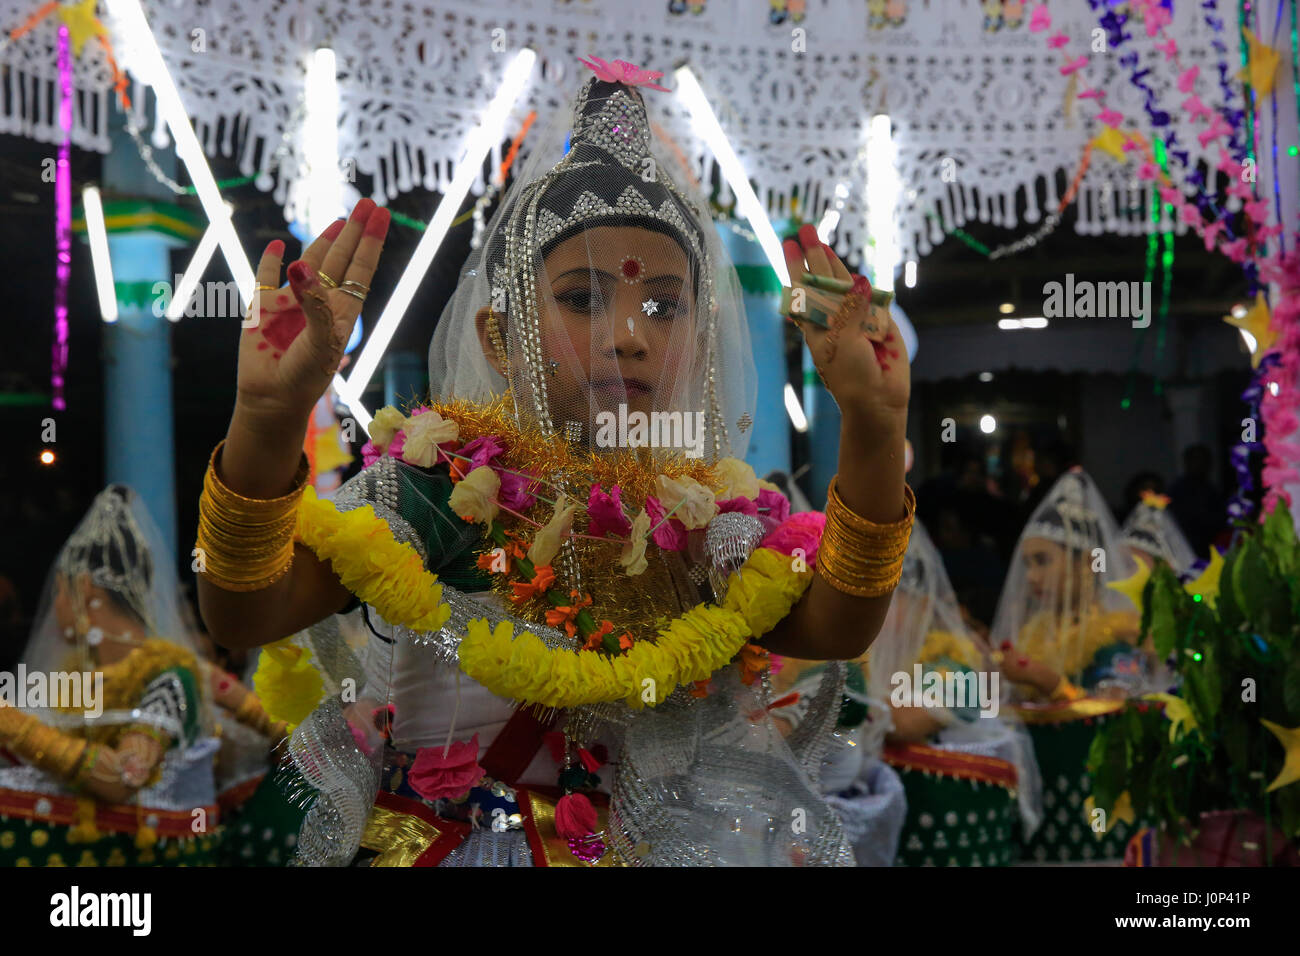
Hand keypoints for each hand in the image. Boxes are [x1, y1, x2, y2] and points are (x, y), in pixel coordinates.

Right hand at [236, 199, 390, 424]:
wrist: (272, 399)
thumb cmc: (305, 376)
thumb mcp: (320, 342)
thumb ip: (315, 304)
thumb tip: (299, 264)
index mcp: (342, 311)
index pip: (360, 268)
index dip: (371, 241)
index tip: (382, 214)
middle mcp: (320, 302)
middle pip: (340, 259)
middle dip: (354, 232)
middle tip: (368, 204)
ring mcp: (292, 303)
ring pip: (308, 264)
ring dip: (322, 242)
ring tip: (339, 221)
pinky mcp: (263, 308)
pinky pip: (265, 278)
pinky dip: (270, 261)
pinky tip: (277, 246)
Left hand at [782, 225, 908, 438]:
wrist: (880, 399)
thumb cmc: (852, 377)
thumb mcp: (843, 343)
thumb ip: (850, 311)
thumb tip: (858, 281)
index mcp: (817, 326)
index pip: (804, 289)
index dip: (797, 266)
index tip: (788, 243)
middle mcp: (834, 318)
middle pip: (821, 280)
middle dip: (813, 255)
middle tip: (804, 228)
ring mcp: (856, 318)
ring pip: (844, 284)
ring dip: (833, 262)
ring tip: (819, 239)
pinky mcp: (879, 322)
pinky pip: (869, 297)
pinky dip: (861, 283)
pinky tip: (851, 270)